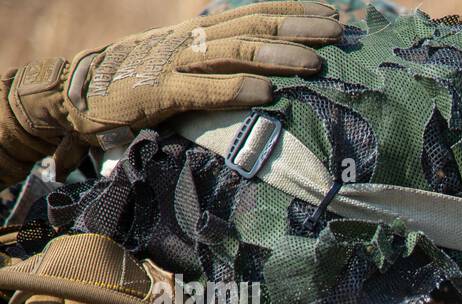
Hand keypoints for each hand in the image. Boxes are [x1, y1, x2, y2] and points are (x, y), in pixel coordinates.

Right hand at [7, 1, 340, 149]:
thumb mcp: (187, 64)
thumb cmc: (141, 82)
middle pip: (255, 26)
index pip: (256, 12)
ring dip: (278, 55)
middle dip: (300, 26)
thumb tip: (268, 71)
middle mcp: (193, 40)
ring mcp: (177, 63)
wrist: (79, 93)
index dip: (295, 9)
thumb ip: (223, 62)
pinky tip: (266, 94)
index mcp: (201, 31)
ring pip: (235, 52)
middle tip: (340, 32)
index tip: (334, 13)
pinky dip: (235, 90)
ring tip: (315, 62)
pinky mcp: (161, 93)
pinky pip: (202, 89)